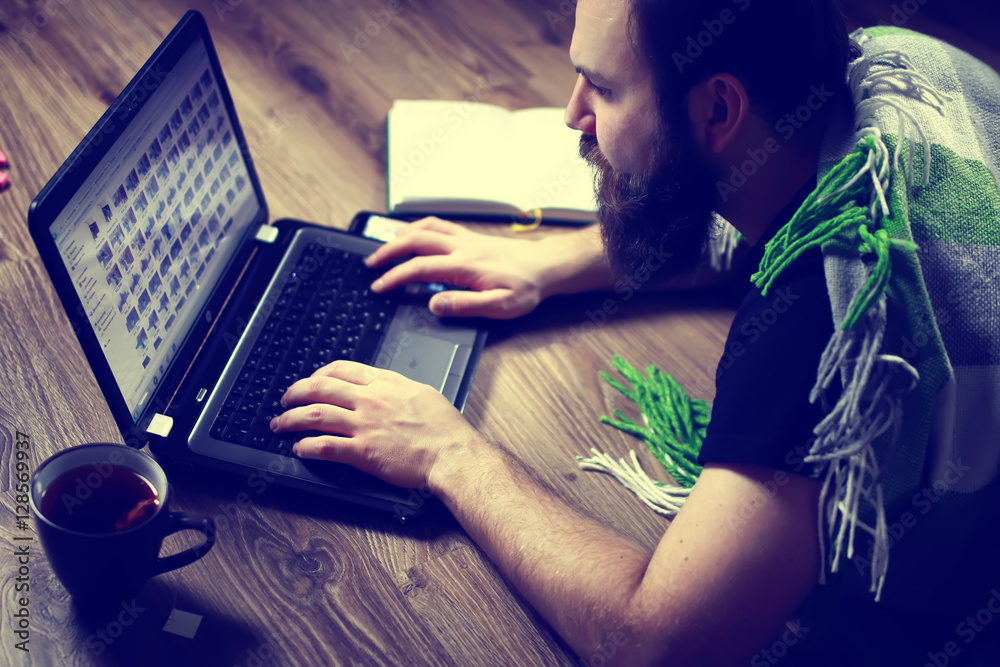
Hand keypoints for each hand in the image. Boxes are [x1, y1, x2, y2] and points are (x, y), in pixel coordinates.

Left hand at [269, 360, 481, 488]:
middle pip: (319, 388)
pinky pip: (324, 446)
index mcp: (385, 383)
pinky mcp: (362, 451)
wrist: (452, 453)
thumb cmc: (444, 427)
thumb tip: (382, 387)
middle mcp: (370, 400)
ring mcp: (364, 425)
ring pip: (314, 415)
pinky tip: (300, 449)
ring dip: (290, 420)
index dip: (319, 373)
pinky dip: (306, 447)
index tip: (312, 381)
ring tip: (280, 425)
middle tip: (285, 401)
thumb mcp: (421, 393)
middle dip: (295, 393)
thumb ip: (395, 388)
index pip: (341, 369)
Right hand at [365, 217, 555, 318]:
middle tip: (370, 264)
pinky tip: (411, 234)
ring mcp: (465, 238)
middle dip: (387, 251)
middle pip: (415, 240)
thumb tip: (435, 304)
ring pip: (424, 228)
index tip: (378, 287)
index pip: (420, 268)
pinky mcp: (470, 236)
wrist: (546, 266)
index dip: (395, 277)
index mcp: (465, 266)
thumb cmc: (526, 287)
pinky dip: (418, 227)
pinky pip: (437, 224)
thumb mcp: (500, 305)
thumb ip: (466, 305)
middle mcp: (461, 246)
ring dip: (399, 236)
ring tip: (382, 248)